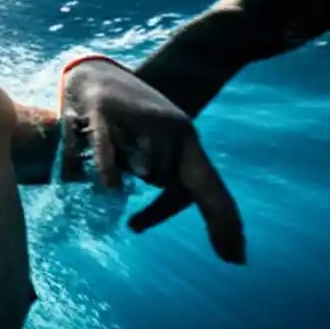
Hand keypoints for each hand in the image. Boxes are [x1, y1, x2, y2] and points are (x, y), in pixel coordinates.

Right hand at [60, 59, 244, 263]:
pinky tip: (108, 187)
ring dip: (115, 174)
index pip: (211, 188)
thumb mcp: (146, 152)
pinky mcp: (105, 111)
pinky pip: (107, 151)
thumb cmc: (120, 121)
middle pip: (166, 182)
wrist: (94, 69)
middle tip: (143, 215)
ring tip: (101, 149)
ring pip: (135, 169)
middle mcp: (172, 129)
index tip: (235, 259)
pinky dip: (106, 171)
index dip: (223, 223)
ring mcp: (140, 119)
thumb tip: (136, 226)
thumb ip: (151, 182)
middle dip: (159, 202)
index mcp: (187, 142)